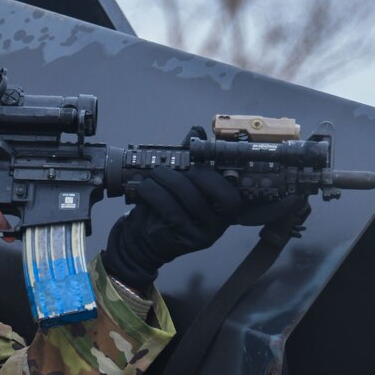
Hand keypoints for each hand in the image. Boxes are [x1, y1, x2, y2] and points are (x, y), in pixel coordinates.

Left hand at [102, 166, 242, 289]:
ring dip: (164, 180)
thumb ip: (190, 162)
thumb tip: (196, 132)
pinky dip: (154, 193)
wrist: (144, 242)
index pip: (230, 195)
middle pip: (205, 190)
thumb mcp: (181, 187)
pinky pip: (169, 210)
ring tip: (151, 177)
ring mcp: (202, 236)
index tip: (193, 165)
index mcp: (224, 212)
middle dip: (182, 173)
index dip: (212, 176)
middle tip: (163, 169)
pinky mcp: (181, 241)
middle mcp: (218, 226)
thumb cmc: (165, 211)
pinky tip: (144, 189)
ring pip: (186, 197)